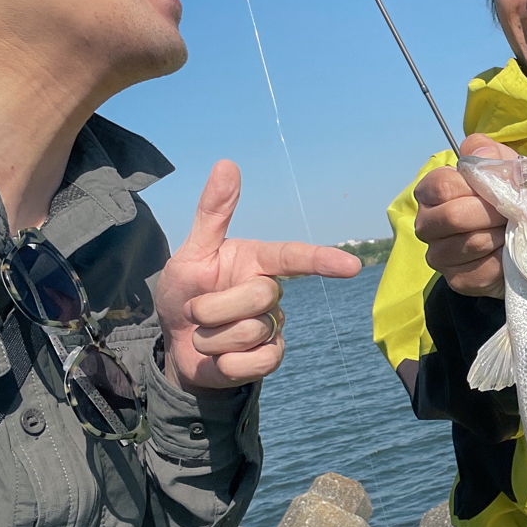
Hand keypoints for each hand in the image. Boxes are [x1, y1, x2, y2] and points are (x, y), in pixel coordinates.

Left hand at [155, 160, 360, 391]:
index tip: (352, 265)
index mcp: (257, 261)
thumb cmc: (185, 292)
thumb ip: (212, 213)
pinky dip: (227, 363)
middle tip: (195, 312)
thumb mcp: (190, 253)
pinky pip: (256, 362)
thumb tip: (227, 163)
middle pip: (260, 296)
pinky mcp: (269, 358)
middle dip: (216, 307)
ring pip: (253, 331)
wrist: (174, 344)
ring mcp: (274, 326)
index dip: (323, 260)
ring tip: (204, 335)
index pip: (295, 257)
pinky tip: (218, 358)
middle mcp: (271, 291)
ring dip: (214, 337)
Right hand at [415, 134, 515, 297]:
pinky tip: (508, 252)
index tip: (498, 189)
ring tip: (511, 230)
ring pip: (470, 244)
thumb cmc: (508, 193)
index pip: (443, 186)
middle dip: (492, 213)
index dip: (476, 187)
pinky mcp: (456, 280)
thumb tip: (480, 156)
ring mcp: (438, 255)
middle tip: (512, 212)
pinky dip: (502, 261)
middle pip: (454, 216)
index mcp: (430, 191)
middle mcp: (426, 224)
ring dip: (500, 236)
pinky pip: (481, 271)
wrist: (524, 233)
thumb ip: (490, 155)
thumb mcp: (504, 166)